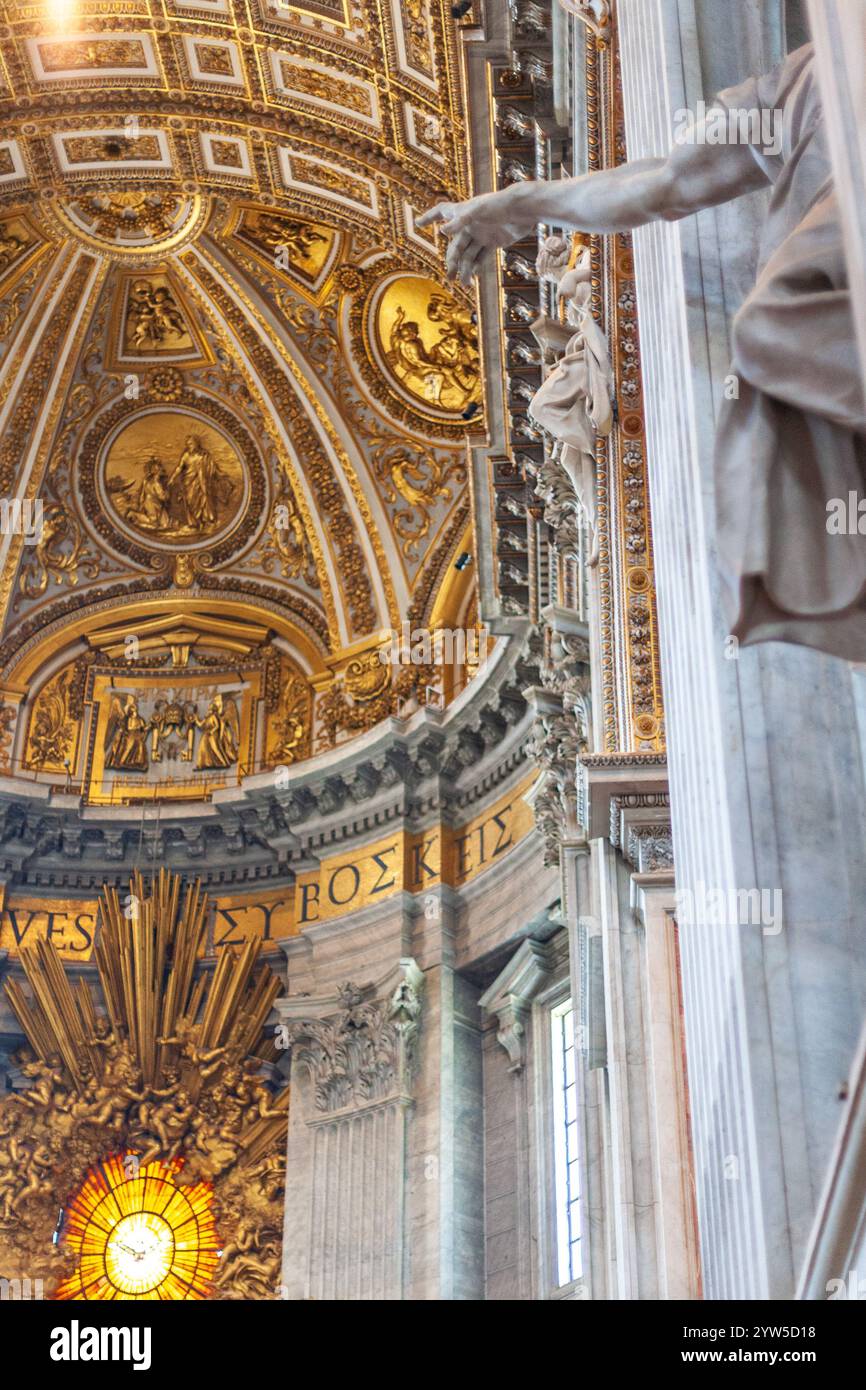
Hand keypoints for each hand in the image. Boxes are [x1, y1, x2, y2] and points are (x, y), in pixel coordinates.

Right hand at [418, 183, 536, 284]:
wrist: (524, 210)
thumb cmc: (500, 204)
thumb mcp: (479, 210)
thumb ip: (460, 220)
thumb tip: (442, 231)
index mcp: (463, 213)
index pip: (441, 212)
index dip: (429, 217)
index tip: (418, 223)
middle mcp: (470, 224)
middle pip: (456, 245)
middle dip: (452, 261)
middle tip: (450, 277)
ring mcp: (482, 233)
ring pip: (468, 255)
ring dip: (465, 269)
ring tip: (464, 284)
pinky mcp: (494, 241)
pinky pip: (481, 257)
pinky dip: (476, 267)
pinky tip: (473, 277)